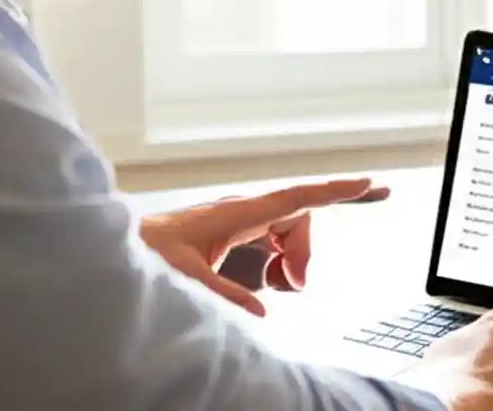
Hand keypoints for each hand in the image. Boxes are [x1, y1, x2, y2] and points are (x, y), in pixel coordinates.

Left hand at [139, 178, 383, 315]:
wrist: (126, 244)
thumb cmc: (149, 251)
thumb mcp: (188, 278)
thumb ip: (227, 294)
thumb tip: (262, 309)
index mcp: (238, 213)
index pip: (297, 197)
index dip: (334, 191)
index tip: (366, 184)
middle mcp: (242, 211)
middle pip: (297, 216)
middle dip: (306, 249)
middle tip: (297, 286)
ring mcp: (238, 219)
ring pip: (286, 227)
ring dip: (294, 255)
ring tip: (285, 284)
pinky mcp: (232, 230)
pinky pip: (272, 236)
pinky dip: (281, 256)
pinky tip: (273, 278)